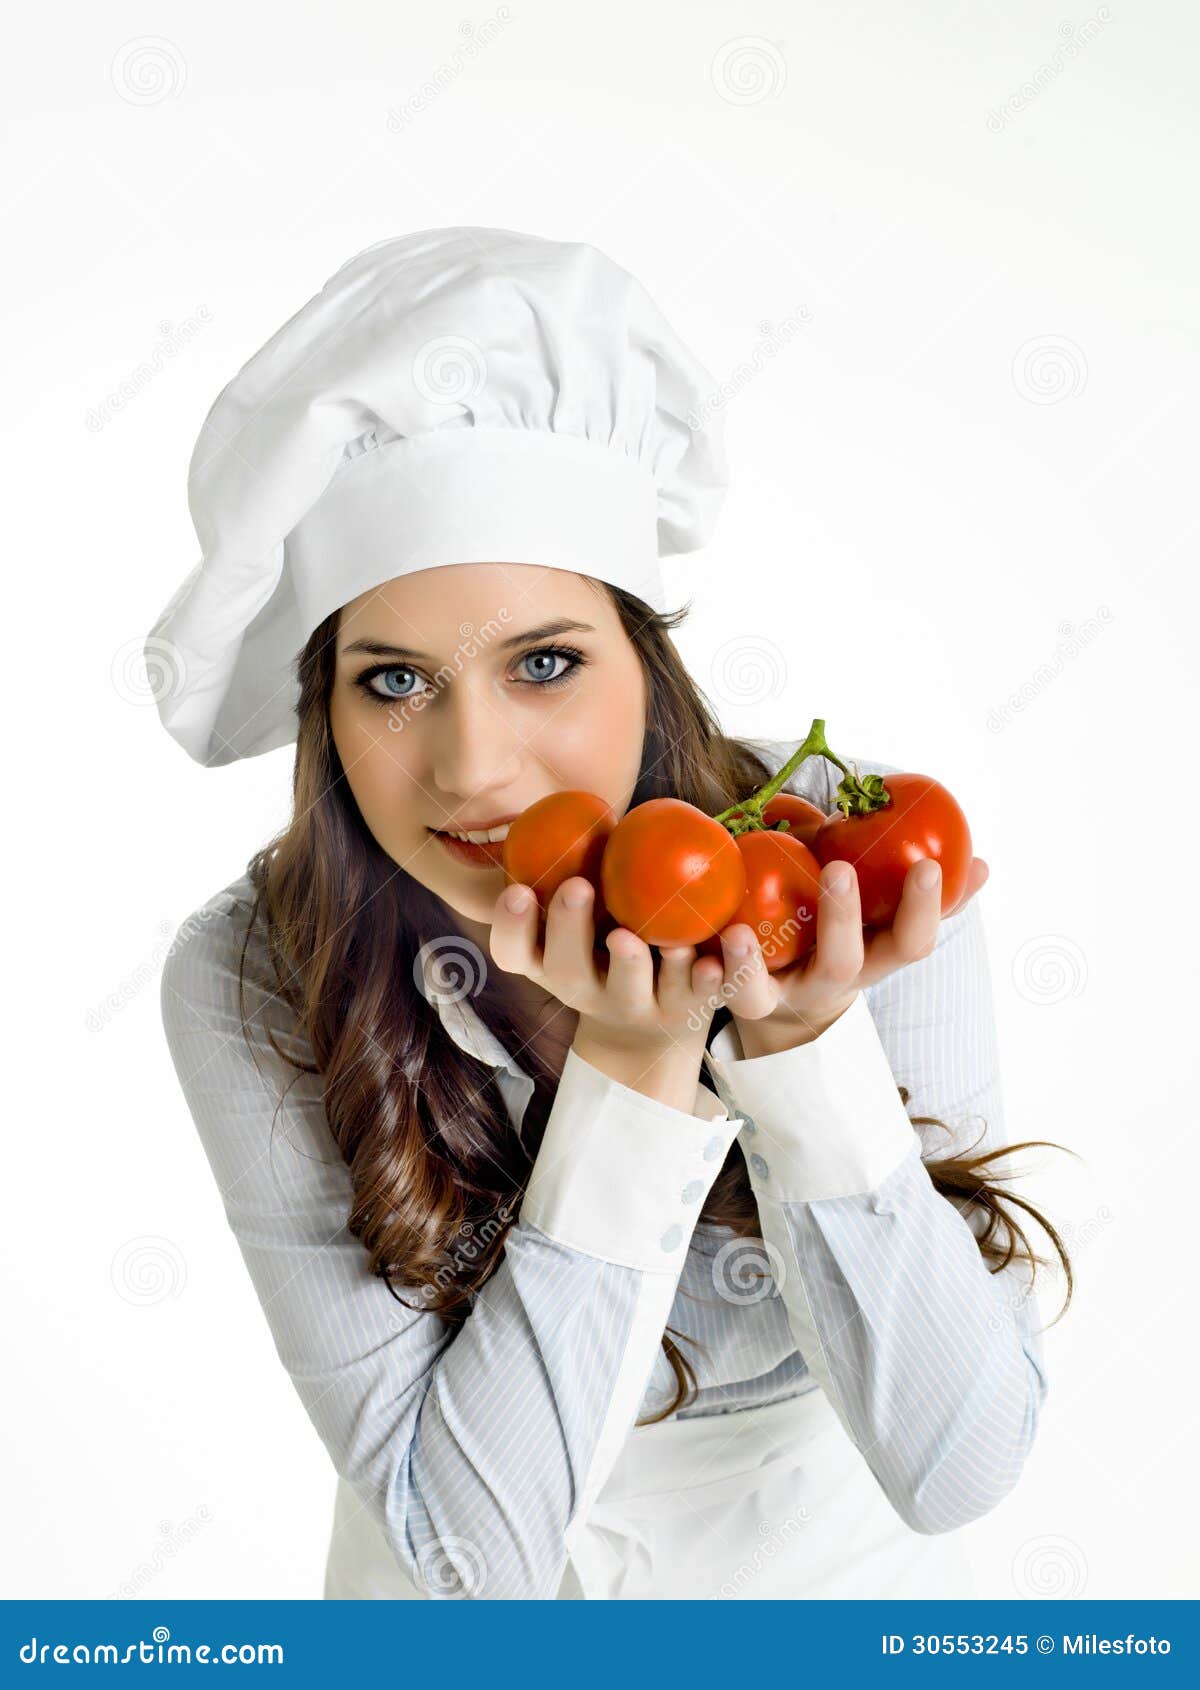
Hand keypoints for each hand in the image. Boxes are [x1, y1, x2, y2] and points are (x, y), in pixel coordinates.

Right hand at [489, 876, 726, 1060]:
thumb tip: (572, 803)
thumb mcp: (582, 920)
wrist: (650, 1026)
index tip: (514, 889)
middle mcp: (586, 991)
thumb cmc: (606, 948)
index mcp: (552, 965)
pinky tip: (708, 961)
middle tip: (577, 887)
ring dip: (629, 963)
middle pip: (568, 970)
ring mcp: (633, 1007)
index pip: (515, 952)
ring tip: (631, 935)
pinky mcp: (682, 1014)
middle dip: (568, 929)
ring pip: (627, 992)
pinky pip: (695, 999)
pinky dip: (703, 980)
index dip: (509, 926)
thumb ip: (575, 874)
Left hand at [713, 855, 990, 1055]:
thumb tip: (982, 861)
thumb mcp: (883, 916)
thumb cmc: (843, 934)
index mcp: (873, 958)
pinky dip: (699, 973)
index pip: (911, 942)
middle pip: (844, 963)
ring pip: (760, 995)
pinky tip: (690, 948)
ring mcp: (775, 997)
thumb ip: (926, 893)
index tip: (927, 866)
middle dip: (845, 919)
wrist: (790, 1004)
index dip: (923, 910)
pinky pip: (710, 992)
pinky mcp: (729, 999)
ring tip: (734, 933)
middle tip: (841, 870)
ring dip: (746, 966)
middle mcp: (827, 983)